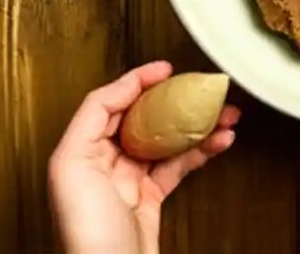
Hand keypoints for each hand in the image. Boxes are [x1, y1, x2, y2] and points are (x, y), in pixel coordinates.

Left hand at [48, 61, 239, 253]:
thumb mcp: (73, 164)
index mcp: (80, 151)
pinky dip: (203, 149)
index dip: (138, 80)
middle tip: (203, 89)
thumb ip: (92, 120)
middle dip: (178, 100)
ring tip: (226, 113)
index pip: (110, 102)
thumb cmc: (87, 228)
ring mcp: (129, 181)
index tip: (166, 69)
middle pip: (145, 118)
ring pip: (169, 139)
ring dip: (199, 124)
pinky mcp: (151, 197)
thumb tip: (119, 90)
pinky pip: (180, 165)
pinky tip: (220, 140)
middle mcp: (103, 163)